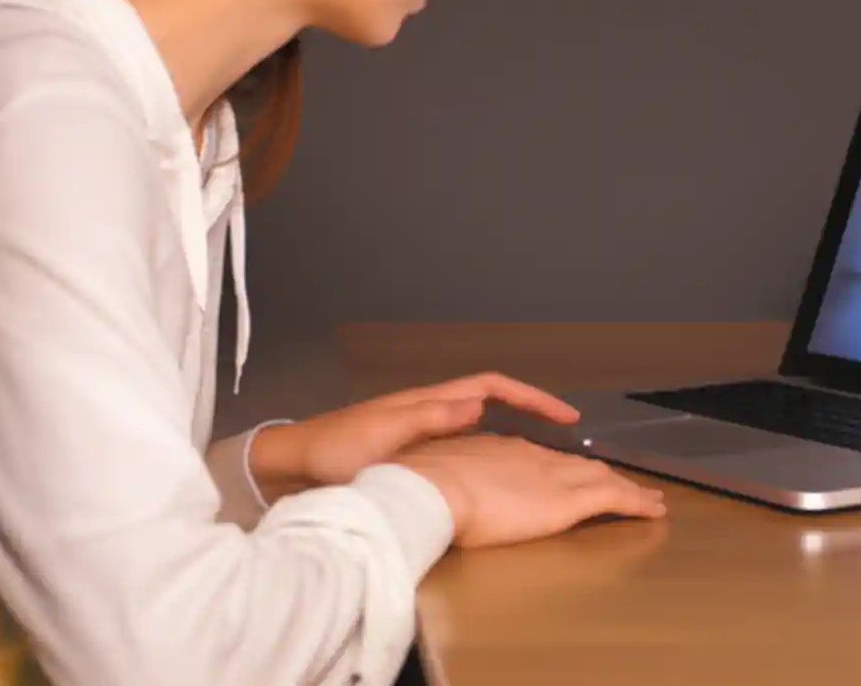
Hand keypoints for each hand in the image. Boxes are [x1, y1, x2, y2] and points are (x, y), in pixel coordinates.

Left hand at [248, 373, 579, 503]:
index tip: (565, 416)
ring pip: (482, 424)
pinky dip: (489, 451)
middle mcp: (432, 409)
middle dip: (532, 411)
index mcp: (430, 400)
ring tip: (543, 456)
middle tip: (567, 435)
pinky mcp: (413, 452)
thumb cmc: (336, 450)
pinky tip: (496, 475)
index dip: (531, 397)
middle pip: (494, 400)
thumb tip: (479, 404)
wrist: (294, 465)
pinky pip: (465, 445)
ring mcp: (423, 429)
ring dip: (513, 432)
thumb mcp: (384, 433)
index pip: (493, 386)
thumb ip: (429, 418)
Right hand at [396, 435, 666, 547]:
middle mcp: (532, 456)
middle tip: (621, 482)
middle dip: (601, 474)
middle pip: (577, 464)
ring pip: (602, 478)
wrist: (430, 487)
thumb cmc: (419, 488)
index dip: (560, 468)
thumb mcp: (434, 477)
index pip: (540, 458)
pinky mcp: (569, 499)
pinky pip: (615, 498)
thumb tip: (443, 492)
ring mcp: (553, 475)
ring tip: (647, 498)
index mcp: (499, 450)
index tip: (571, 476)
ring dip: (626, 488)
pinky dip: (637, 502)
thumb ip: (449, 482)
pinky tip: (654, 510)